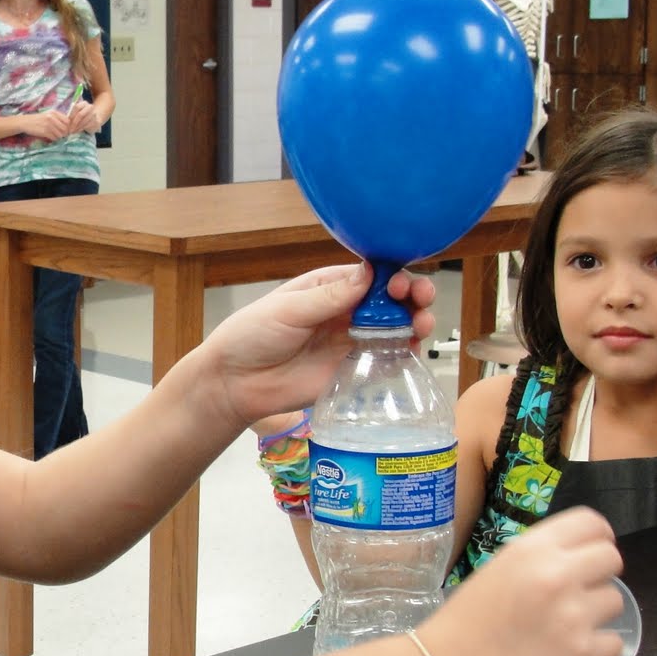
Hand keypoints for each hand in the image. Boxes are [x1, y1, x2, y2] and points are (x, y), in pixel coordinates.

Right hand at [21, 111, 73, 141]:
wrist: (25, 122)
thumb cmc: (38, 119)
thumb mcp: (48, 114)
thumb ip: (58, 118)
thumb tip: (68, 126)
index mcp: (54, 113)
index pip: (67, 120)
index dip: (68, 126)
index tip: (65, 129)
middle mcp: (52, 118)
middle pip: (65, 128)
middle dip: (64, 133)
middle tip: (61, 134)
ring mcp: (48, 125)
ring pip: (60, 134)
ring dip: (59, 137)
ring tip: (55, 135)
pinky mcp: (44, 132)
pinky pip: (54, 138)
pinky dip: (54, 139)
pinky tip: (50, 137)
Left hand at [67, 100, 101, 133]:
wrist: (95, 119)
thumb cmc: (82, 116)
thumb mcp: (77, 112)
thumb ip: (72, 114)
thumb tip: (65, 121)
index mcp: (84, 103)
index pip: (77, 107)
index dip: (71, 115)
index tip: (67, 122)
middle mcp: (90, 107)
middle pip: (80, 115)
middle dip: (73, 123)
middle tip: (69, 129)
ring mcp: (93, 114)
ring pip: (83, 121)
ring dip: (76, 127)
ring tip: (72, 131)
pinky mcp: (95, 121)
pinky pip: (86, 126)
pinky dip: (80, 129)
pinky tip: (76, 131)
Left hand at [197, 264, 435, 428]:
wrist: (235, 382)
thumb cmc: (251, 335)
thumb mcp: (288, 309)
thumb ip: (329, 296)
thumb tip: (369, 273)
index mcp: (329, 286)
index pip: (371, 274)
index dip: (393, 275)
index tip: (401, 283)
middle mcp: (345, 311)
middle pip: (390, 300)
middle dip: (412, 296)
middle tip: (419, 300)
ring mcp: (351, 341)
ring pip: (395, 328)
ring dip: (415, 323)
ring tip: (421, 326)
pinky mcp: (352, 370)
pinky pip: (385, 360)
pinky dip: (402, 354)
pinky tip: (409, 351)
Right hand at [415, 508, 623, 655]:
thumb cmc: (465, 618)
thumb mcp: (497, 569)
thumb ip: (537, 559)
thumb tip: (574, 558)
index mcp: (531, 549)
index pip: (593, 524)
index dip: (597, 538)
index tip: (589, 553)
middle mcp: (557, 574)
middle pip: (612, 558)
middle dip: (600, 574)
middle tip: (579, 591)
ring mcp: (573, 614)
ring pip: (615, 600)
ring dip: (596, 612)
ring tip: (565, 625)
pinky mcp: (582, 653)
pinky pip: (614, 641)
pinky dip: (596, 648)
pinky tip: (568, 651)